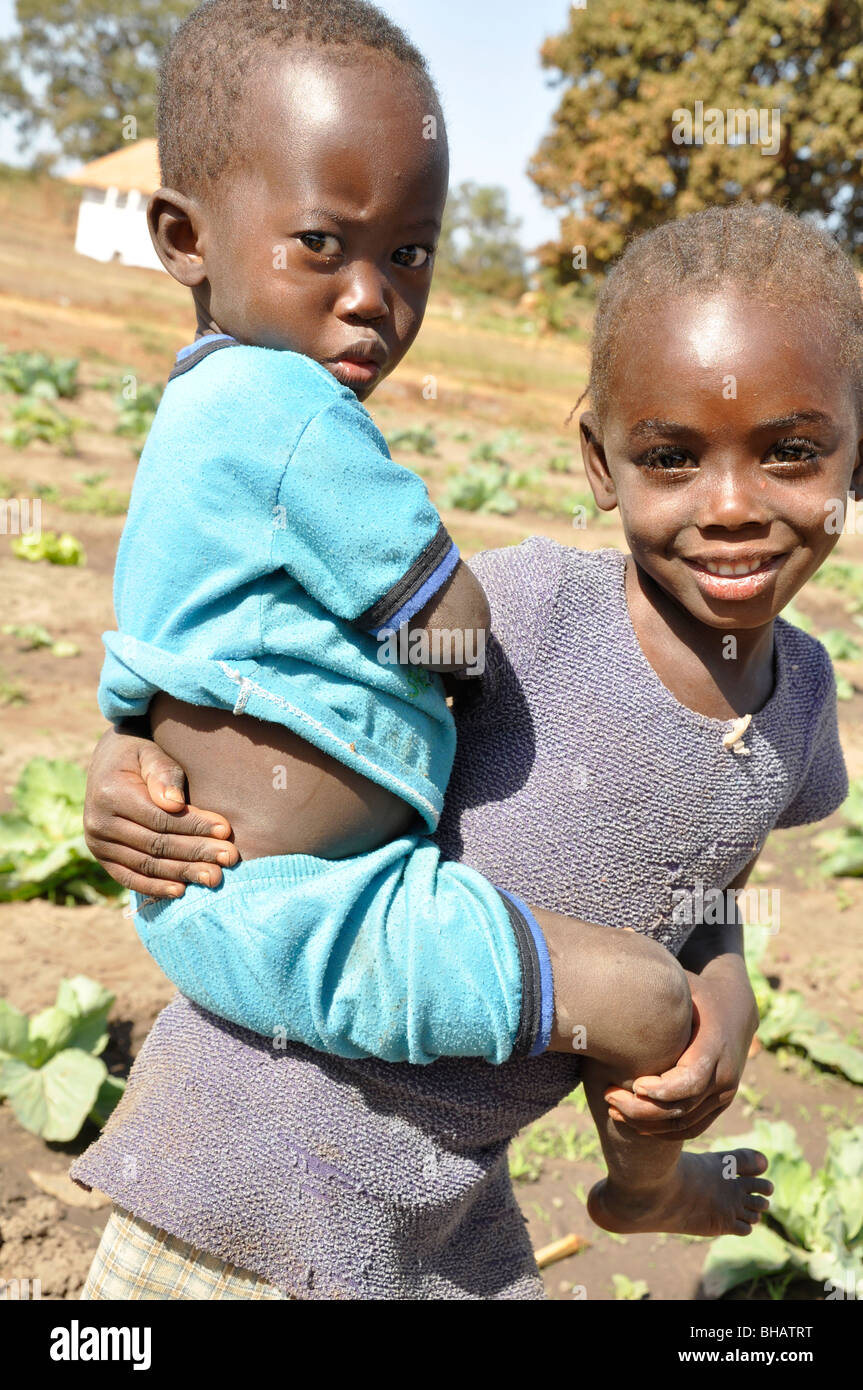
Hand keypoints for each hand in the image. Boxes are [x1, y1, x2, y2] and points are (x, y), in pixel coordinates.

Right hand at [84, 726, 239, 897]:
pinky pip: (129, 877)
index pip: (160, 818)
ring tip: (215, 877)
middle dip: (196, 853)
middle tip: (229, 858)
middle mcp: (98, 822)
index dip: (194, 826)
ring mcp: (97, 844)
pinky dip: (155, 887)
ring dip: (183, 873)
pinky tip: (182, 891)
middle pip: (156, 845)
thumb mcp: (151, 753)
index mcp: (110, 794)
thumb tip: (174, 804)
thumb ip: (163, 773)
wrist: (109, 761)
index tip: (226, 830)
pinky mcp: (101, 857)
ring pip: (146, 864)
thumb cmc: (140, 754)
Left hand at [603, 965, 758, 1140]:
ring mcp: (724, 1094)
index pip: (689, 1081)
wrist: (736, 1007)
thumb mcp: (681, 983)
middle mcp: (724, 1076)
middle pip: (682, 1108)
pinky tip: (633, 1122)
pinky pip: (691, 1129)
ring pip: (685, 1124)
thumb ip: (655, 979)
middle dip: (642, 1109)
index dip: (660, 1090)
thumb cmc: (696, 992)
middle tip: (608, 1096)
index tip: (632, 1083)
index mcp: (715, 1046)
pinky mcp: (719, 1104)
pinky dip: (662, 1133)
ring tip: (612, 1107)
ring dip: (647, 1124)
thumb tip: (620, 938)